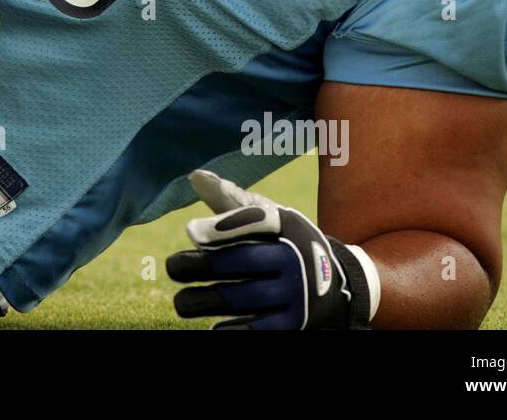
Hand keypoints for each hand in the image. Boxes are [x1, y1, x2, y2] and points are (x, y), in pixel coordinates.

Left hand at [166, 170, 377, 328]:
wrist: (334, 281)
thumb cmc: (282, 240)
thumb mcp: (266, 216)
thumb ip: (229, 200)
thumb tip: (195, 176)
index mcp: (286, 224)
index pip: (256, 220)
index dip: (224, 226)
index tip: (190, 231)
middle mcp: (295, 256)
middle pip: (246, 260)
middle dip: (206, 264)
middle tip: (172, 266)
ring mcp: (298, 292)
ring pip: (248, 296)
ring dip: (209, 300)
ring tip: (180, 302)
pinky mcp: (295, 322)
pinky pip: (263, 328)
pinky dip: (237, 329)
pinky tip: (213, 328)